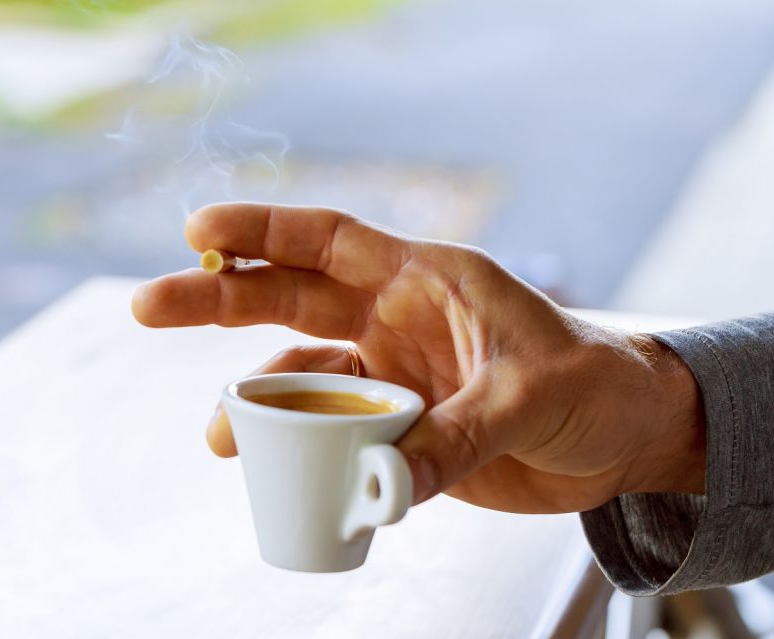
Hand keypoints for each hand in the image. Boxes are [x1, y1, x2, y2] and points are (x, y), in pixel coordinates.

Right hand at [132, 203, 705, 512]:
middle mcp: (395, 320)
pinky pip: (332, 434)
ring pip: (301, 375)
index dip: (259, 231)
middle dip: (217, 299)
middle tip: (149, 305)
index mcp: (424, 280)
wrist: (624, 436)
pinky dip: (299, 448)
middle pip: (287, 298)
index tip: (196, 232)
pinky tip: (270, 464)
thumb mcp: (531, 396)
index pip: (326, 240)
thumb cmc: (594, 383)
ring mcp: (393, 377)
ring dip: (255, 397)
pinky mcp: (401, 429)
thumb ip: (454, 437)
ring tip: (220, 433)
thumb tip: (375, 490)